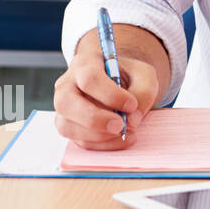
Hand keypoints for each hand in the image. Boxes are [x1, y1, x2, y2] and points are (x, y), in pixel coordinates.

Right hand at [54, 32, 159, 149]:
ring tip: (125, 132)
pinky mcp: (70, 127)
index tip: (131, 105)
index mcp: (84, 63)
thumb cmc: (130, 75)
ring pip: (67, 126)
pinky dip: (101, 144)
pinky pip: (78, 141)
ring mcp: (65, 108)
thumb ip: (144, 91)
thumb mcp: (144, 74)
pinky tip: (120, 139)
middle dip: (95, 119)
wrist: (122, 83)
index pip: (89, 78)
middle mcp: (67, 85)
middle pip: (67, 103)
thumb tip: (132, 119)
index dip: (110, 95)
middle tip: (120, 126)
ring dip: (97, 135)